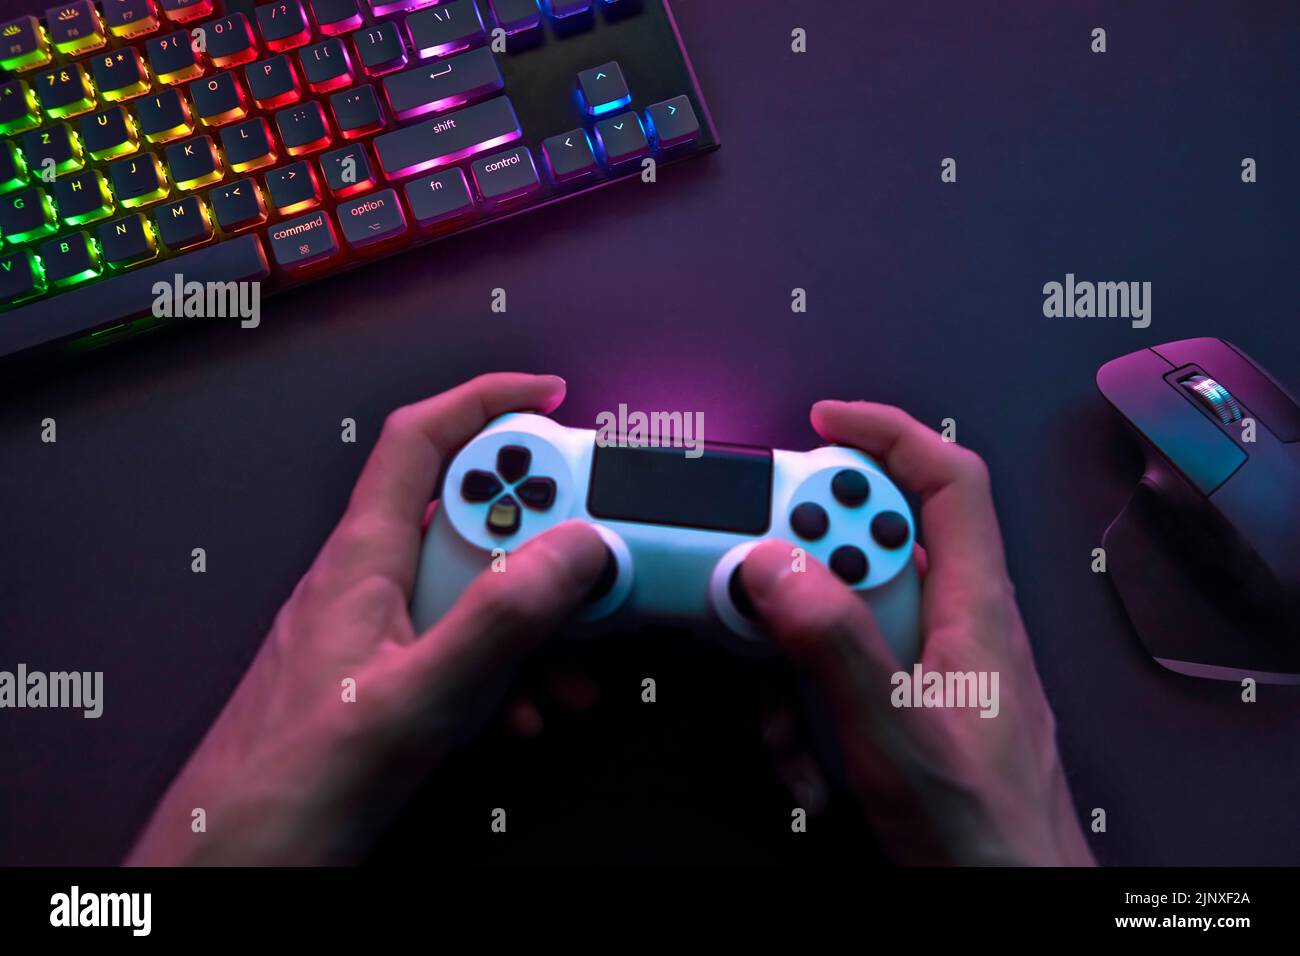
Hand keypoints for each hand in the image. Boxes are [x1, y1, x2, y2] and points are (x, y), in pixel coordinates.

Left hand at [127, 373, 608, 865]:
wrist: (242, 859)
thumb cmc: (296, 779)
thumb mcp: (422, 693)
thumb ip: (502, 617)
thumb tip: (574, 550)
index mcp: (364, 559)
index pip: (421, 440)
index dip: (484, 402)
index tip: (550, 398)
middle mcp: (371, 581)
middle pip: (468, 517)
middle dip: (539, 539)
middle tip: (585, 567)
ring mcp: (380, 630)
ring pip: (474, 589)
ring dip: (532, 621)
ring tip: (566, 668)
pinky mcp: (389, 675)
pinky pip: (462, 643)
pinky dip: (506, 667)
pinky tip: (523, 709)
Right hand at [740, 401, 1094, 865]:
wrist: (1015, 901)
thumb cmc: (989, 835)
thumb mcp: (895, 734)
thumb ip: (835, 646)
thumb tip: (778, 565)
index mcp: (976, 608)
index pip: (948, 480)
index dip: (889, 433)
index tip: (822, 422)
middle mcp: (956, 623)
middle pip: (873, 547)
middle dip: (807, 571)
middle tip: (763, 596)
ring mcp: (931, 664)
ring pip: (845, 618)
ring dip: (797, 665)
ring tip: (794, 726)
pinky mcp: (909, 701)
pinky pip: (846, 673)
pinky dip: (812, 710)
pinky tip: (813, 765)